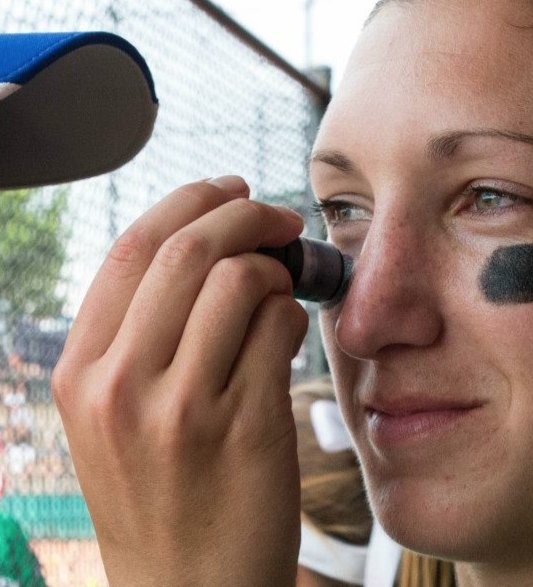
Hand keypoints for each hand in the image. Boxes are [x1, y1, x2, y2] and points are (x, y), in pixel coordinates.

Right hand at [52, 176, 308, 586]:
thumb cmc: (163, 497)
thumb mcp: (112, 418)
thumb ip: (138, 338)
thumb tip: (198, 246)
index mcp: (80, 374)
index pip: (132, 250)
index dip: (190, 202)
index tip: (230, 190)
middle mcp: (120, 387)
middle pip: (189, 251)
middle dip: (247, 216)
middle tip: (281, 218)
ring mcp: (182, 410)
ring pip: (240, 283)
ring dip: (277, 268)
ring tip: (286, 288)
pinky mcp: (245, 430)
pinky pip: (281, 331)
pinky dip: (296, 315)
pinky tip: (291, 333)